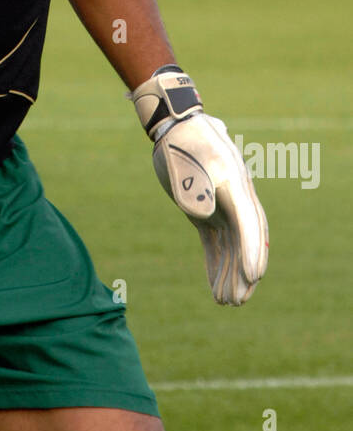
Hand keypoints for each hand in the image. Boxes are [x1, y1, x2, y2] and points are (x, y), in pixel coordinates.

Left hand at [129, 68, 268, 305]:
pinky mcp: (208, 212)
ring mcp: (223, 206)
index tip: (253, 276)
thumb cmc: (181, 144)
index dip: (252, 251)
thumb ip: (195, 188)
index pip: (248, 223)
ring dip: (230, 273)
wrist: (177, 127)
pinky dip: (216, 263)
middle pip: (246, 240)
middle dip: (244, 272)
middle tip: (239, 300)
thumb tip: (204, 215)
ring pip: (232, 245)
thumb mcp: (184, 162)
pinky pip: (217, 242)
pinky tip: (215, 286)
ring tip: (226, 302)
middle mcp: (235, 198)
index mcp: (233, 184)